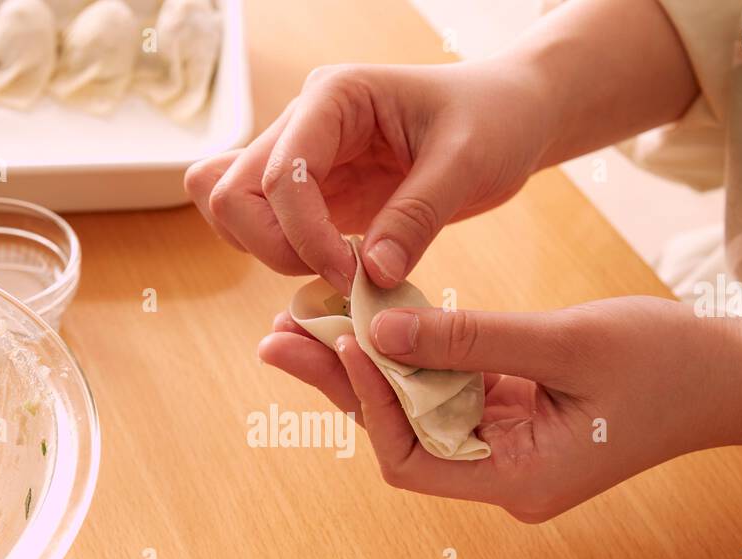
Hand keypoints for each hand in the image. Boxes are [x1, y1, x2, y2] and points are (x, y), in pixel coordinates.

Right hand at [185, 60, 544, 292]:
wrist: (508, 116)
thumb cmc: (494, 119)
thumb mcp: (468, 162)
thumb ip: (417, 216)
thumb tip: (370, 276)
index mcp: (333, 98)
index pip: (281, 175)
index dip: (306, 237)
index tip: (354, 275)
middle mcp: (302, 126)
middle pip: (234, 196)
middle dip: (277, 249)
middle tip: (341, 277)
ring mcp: (302, 162)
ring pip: (235, 215)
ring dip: (274, 257)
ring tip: (342, 272)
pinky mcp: (314, 198)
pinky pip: (268, 233)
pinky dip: (288, 262)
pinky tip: (339, 273)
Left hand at [259, 296, 741, 520]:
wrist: (735, 378)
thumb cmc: (669, 364)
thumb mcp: (566, 342)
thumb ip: (474, 339)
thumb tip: (383, 329)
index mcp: (518, 480)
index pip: (412, 459)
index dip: (371, 404)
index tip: (343, 342)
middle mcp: (502, 475)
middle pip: (400, 434)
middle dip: (343, 383)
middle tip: (278, 336)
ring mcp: (507, 450)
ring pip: (418, 410)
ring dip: (370, 366)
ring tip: (307, 319)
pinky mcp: (514, 420)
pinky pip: (450, 392)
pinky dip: (416, 357)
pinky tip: (375, 318)